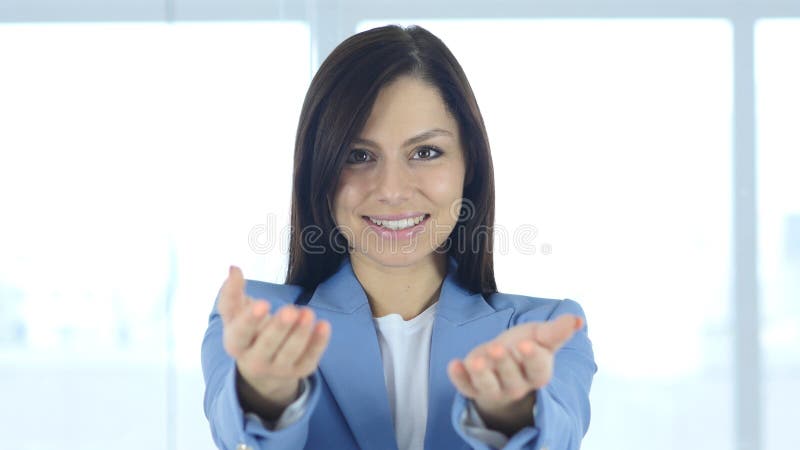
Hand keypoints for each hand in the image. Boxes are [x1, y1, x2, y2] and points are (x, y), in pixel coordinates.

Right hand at [218, 265, 331, 417]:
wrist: (262, 366)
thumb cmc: (247, 331)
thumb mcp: (235, 315)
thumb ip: (232, 292)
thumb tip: (234, 268)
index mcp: (236, 344)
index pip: (241, 334)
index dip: (251, 320)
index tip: (263, 303)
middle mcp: (255, 361)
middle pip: (268, 345)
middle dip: (279, 327)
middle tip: (290, 310)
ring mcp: (278, 369)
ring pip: (290, 352)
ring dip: (300, 333)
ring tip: (308, 312)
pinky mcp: (299, 370)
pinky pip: (310, 357)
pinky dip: (318, 343)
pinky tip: (323, 325)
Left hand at [446, 314, 583, 434]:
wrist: (503, 360)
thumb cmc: (525, 346)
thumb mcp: (540, 336)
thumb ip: (556, 331)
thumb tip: (577, 320)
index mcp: (537, 372)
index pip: (538, 369)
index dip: (532, 358)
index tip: (526, 343)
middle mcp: (517, 385)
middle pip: (512, 379)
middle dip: (504, 363)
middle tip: (497, 347)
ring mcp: (494, 388)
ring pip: (488, 386)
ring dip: (481, 374)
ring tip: (474, 359)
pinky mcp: (474, 388)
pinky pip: (466, 387)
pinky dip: (459, 378)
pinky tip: (454, 364)